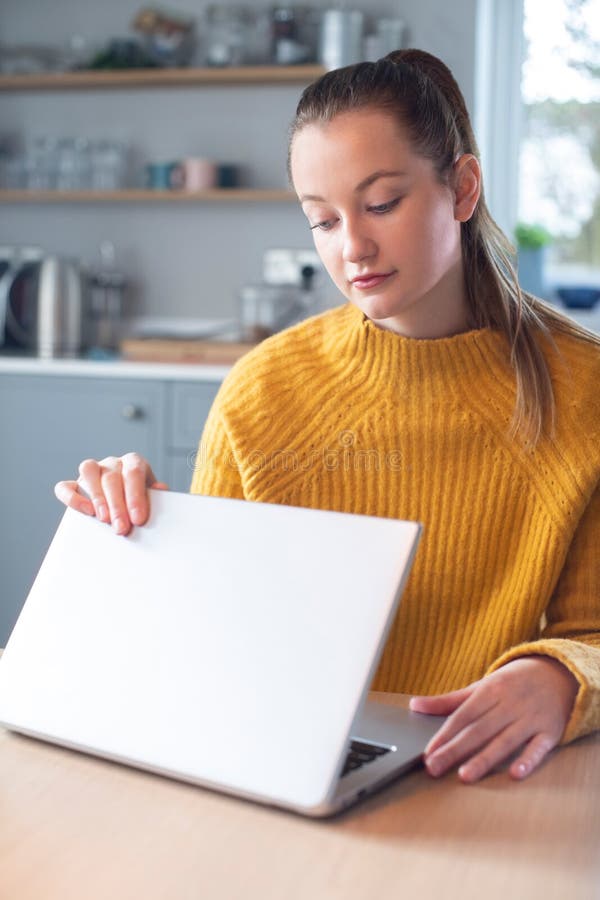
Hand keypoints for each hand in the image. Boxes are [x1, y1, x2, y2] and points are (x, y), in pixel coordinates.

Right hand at [54, 452, 168, 535]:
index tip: (138, 519)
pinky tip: (86, 512)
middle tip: (122, 528)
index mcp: (133, 463)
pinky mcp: (74, 485)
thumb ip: (156, 496)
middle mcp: (112, 463)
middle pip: (112, 476)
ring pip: (89, 472)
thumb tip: (161, 490)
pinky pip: (65, 487)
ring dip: (97, 497)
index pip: (134, 471)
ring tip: (104, 519)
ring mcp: (92, 471)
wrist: (128, 508)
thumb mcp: (152, 499)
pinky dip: (73, 498)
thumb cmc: (141, 503)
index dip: (135, 495)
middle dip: (117, 505)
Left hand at [409, 656, 578, 782]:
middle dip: (455, 750)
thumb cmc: (512, 683)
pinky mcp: (550, 731)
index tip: (428, 752)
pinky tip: (515, 774)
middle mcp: (509, 704)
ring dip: (484, 759)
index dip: (445, 734)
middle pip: (478, 730)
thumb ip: (449, 700)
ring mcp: (530, 718)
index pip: (463, 715)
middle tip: (434, 768)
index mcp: (490, 690)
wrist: (558, 673)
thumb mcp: (481, 686)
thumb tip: (415, 705)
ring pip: (504, 741)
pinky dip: (528, 760)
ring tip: (464, 776)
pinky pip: (539, 748)